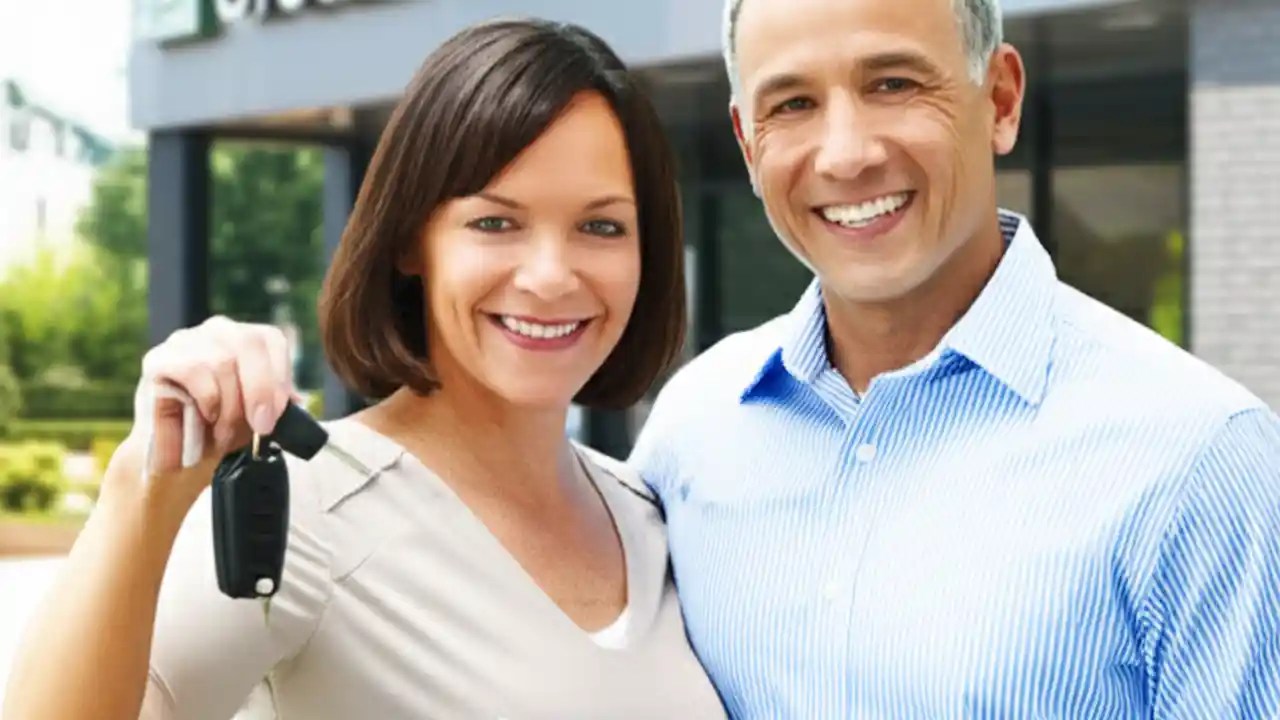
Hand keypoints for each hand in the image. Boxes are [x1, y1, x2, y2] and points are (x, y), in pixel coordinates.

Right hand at [122, 316, 295, 492]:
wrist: (177, 462)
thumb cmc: (220, 433)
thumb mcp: (257, 418)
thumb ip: (277, 403)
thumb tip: (296, 399)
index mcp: (246, 340)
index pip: (272, 339)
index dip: (279, 377)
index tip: (277, 415)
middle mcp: (217, 332)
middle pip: (249, 343)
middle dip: (260, 391)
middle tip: (261, 428)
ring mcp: (185, 340)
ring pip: (222, 361)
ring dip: (229, 406)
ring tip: (224, 434)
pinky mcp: (158, 359)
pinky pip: (193, 370)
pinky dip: (207, 400)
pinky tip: (205, 419)